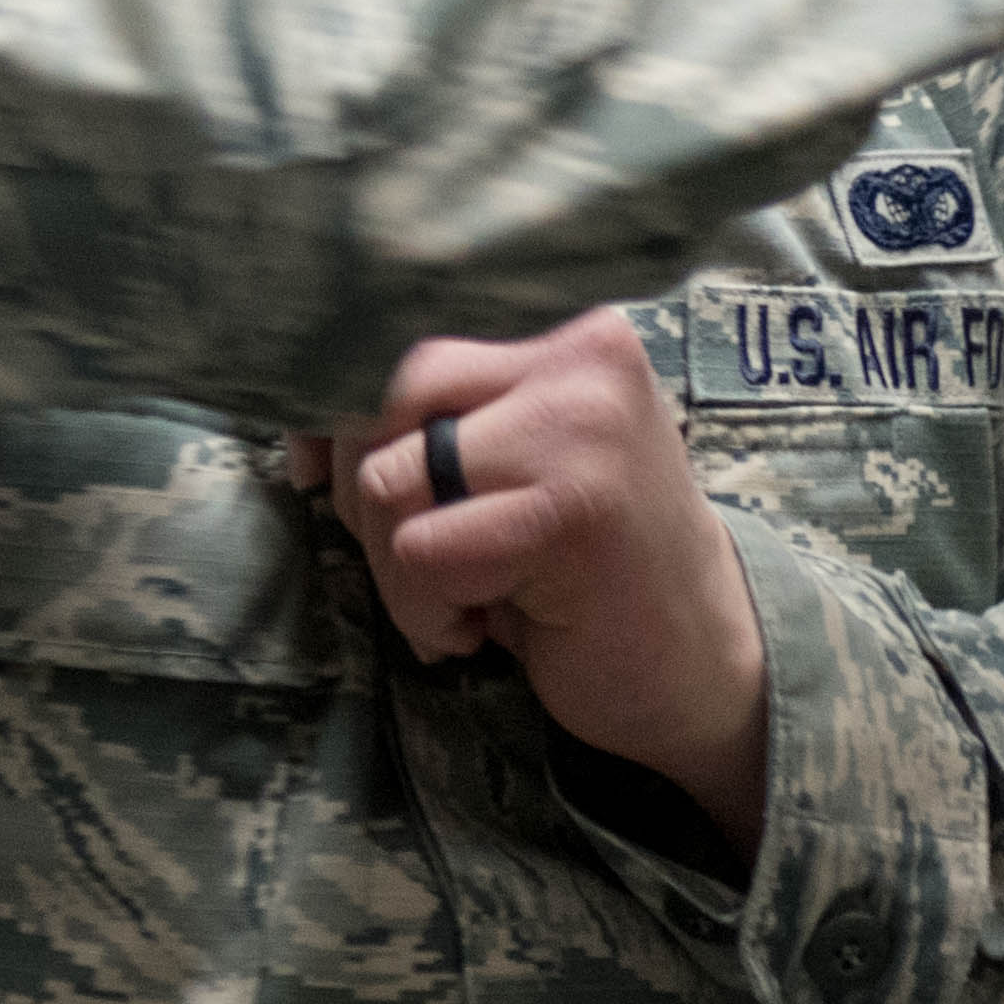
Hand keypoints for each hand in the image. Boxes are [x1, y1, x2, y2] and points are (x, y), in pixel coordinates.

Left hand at [302, 317, 769, 853]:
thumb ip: (431, 420)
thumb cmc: (585, 573)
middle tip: (421, 562)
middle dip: (364, 497)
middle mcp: (579, 356)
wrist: (704, 670)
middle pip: (382, 398)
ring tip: (468, 601)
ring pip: (388, 479)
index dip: (334, 410)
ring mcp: (581, 427)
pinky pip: (420, 550)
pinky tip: (485, 630)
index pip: (400, 339)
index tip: (310, 468)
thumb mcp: (510, 467)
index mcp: (564, 332)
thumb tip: (300, 419)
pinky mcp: (570, 507)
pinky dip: (428, 611)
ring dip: (399, 568)